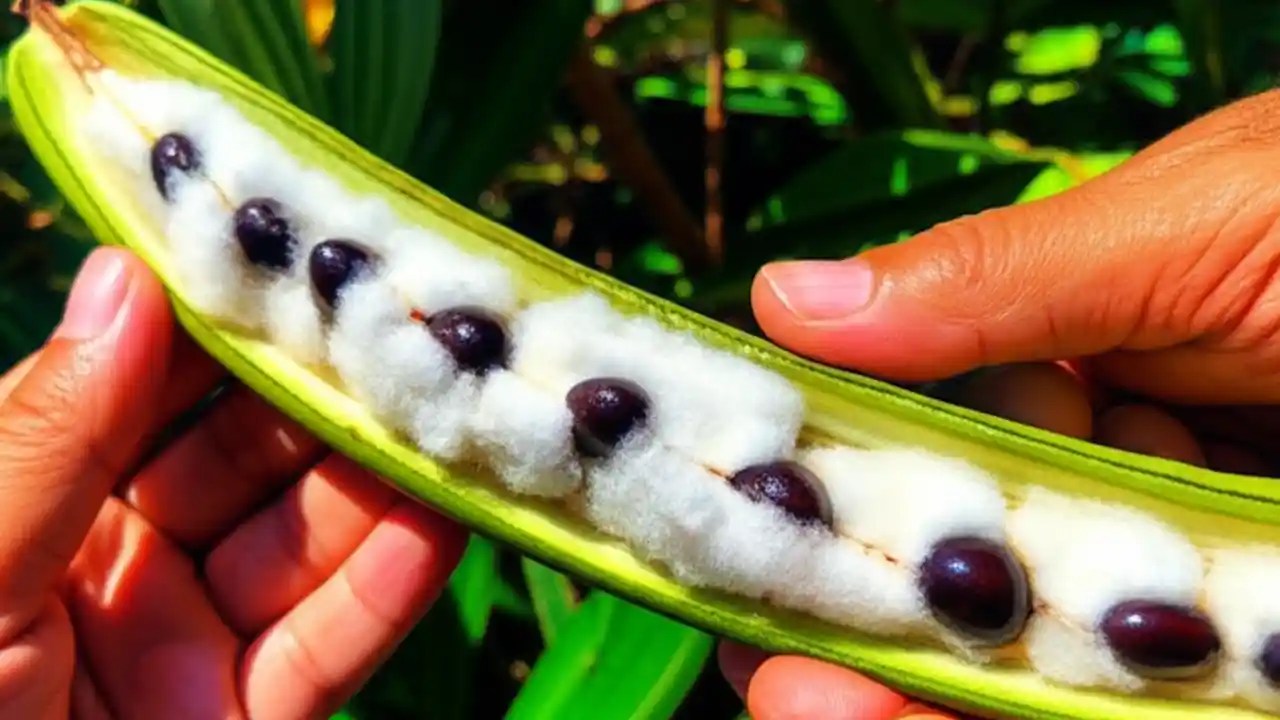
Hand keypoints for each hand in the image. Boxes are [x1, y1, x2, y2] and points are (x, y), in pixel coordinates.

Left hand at [0, 247, 467, 719]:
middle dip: (324, 390)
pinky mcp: (246, 719)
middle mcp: (111, 559)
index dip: (215, 314)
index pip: (138, 381)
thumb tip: (125, 276)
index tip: (296, 241)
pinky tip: (451, 515)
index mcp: (24, 501)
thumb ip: (45, 437)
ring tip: (460, 401)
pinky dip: (394, 583)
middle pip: (242, 454)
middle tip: (414, 317)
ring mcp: (186, 642)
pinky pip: (331, 644)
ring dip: (383, 477)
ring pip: (304, 541)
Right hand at [720, 88, 1279, 716]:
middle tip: (793, 694)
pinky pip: (1148, 694)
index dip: (837, 506)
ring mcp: (1199, 591)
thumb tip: (789, 297)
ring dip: (942, 697)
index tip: (753, 551)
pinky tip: (934, 708)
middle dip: (879, 642)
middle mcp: (1134, 488)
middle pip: (983, 582)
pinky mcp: (1251, 649)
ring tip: (831, 711)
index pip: (931, 449)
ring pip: (1053, 663)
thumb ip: (1000, 276)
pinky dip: (1069, 707)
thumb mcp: (1203, 218)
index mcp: (1088, 371)